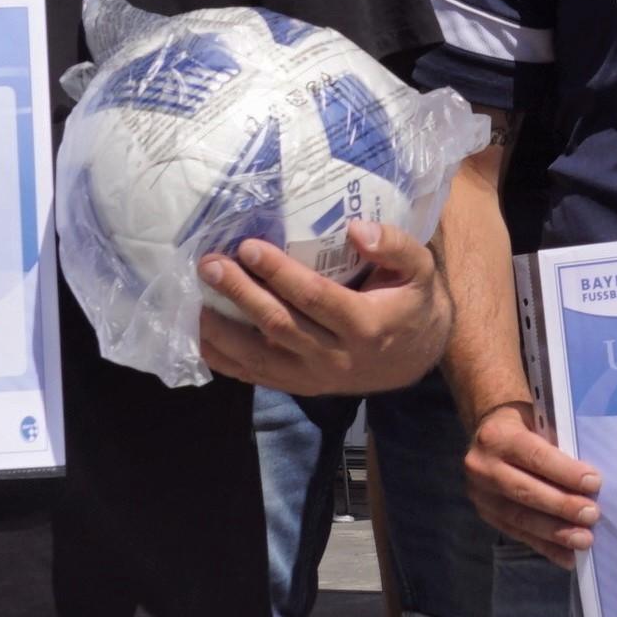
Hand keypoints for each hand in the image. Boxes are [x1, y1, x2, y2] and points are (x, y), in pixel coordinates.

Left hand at [193, 220, 449, 396]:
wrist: (415, 357)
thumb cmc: (411, 302)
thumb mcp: (420, 268)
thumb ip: (395, 245)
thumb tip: (356, 229)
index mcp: (366, 325)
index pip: (314, 298)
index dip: (279, 273)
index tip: (248, 246)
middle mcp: (337, 357)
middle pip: (279, 325)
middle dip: (240, 293)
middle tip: (210, 264)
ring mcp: (315, 377)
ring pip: (259, 356)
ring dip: (222, 328)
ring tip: (196, 297)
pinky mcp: (299, 387)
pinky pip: (255, 377)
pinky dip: (224, 359)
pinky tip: (201, 335)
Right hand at [463, 397, 602, 561]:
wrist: (487, 434)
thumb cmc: (525, 424)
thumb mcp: (538, 420)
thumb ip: (558, 442)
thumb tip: (594, 476)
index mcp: (498, 436)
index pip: (535, 456)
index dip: (565, 472)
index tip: (594, 483)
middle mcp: (482, 466)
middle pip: (526, 491)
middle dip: (562, 506)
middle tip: (592, 515)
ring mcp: (480, 495)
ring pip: (520, 518)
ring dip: (555, 533)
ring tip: (583, 540)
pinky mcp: (486, 515)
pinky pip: (517, 534)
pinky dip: (545, 547)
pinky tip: (567, 557)